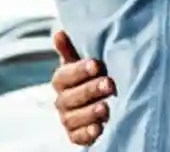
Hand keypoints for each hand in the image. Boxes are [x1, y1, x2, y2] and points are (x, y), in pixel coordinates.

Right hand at [51, 30, 113, 145]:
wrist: (105, 97)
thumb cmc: (95, 73)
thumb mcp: (86, 59)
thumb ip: (72, 49)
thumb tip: (59, 32)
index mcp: (63, 80)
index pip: (64, 76)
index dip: (79, 70)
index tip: (96, 64)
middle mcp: (63, 100)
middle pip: (70, 97)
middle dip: (90, 90)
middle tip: (109, 84)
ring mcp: (69, 118)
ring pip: (73, 118)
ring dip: (90, 112)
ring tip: (106, 107)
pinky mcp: (77, 134)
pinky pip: (77, 137)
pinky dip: (87, 133)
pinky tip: (99, 128)